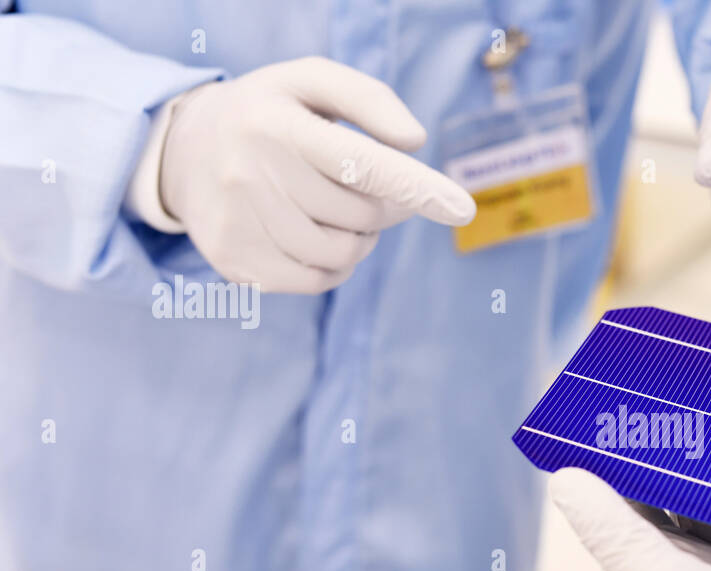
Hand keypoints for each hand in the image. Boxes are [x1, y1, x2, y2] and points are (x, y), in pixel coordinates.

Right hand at [159, 57, 474, 292]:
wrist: (183, 151)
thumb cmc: (271, 114)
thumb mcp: (310, 82)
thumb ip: (368, 99)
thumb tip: (414, 142)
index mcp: (275, 122)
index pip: (359, 162)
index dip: (415, 187)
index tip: (461, 208)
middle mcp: (249, 173)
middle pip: (362, 214)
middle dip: (380, 205)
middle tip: (357, 183)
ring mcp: (238, 222)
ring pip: (344, 253)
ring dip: (360, 237)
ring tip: (336, 208)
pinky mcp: (235, 261)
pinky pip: (318, 281)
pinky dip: (336, 265)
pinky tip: (318, 236)